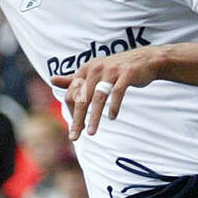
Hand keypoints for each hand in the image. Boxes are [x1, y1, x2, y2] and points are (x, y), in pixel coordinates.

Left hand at [49, 47, 166, 139]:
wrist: (145, 60)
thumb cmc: (116, 69)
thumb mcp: (93, 72)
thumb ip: (73, 78)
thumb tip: (52, 80)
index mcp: (85, 69)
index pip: (71, 94)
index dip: (71, 112)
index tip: (76, 128)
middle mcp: (95, 68)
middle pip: (82, 98)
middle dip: (77, 119)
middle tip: (74, 137)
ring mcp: (111, 71)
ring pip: (98, 98)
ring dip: (94, 117)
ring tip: (92, 133)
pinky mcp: (126, 74)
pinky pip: (118, 93)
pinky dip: (114, 107)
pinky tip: (111, 118)